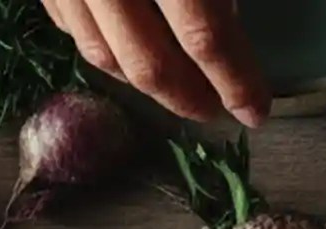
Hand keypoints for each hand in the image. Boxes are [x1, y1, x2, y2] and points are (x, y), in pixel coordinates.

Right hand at [40, 0, 269, 126]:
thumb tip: (230, 23)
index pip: (204, 38)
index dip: (235, 81)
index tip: (256, 109)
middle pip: (149, 64)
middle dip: (188, 97)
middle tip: (215, 108)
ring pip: (103, 55)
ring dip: (145, 83)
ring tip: (178, 87)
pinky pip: (69, 26)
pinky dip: (104, 49)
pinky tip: (128, 53)